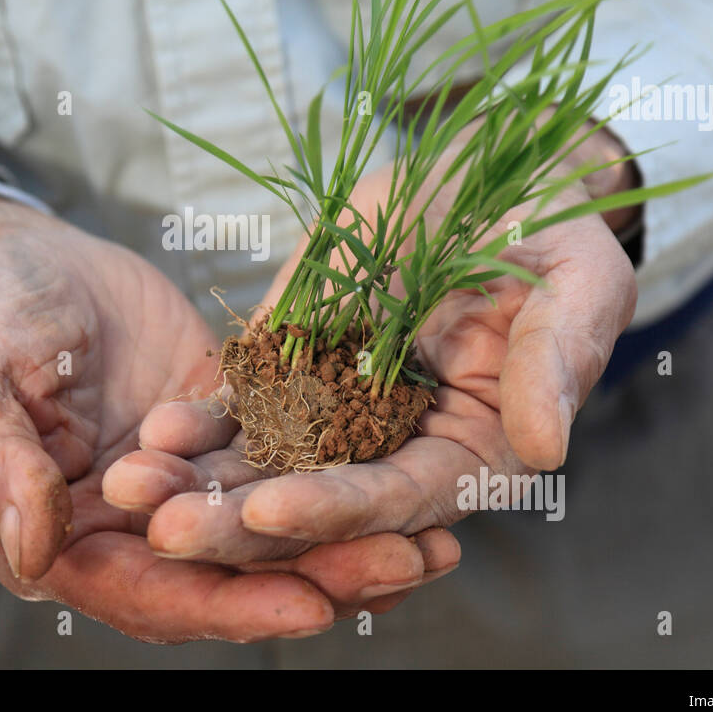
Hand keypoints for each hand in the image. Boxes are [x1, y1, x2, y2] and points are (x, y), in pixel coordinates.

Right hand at [0, 191, 459, 640]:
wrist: (10, 252)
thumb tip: (35, 557)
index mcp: (62, 538)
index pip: (152, 594)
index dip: (230, 604)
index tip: (311, 605)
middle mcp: (130, 528)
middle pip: (230, 573)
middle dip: (320, 575)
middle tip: (406, 564)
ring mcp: (181, 480)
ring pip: (271, 526)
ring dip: (350, 537)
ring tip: (438, 538)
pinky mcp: (219, 430)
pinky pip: (287, 459)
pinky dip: (344, 471)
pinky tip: (411, 469)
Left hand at [104, 118, 637, 558]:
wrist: (491, 180)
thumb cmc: (552, 233)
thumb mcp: (579, 282)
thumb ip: (560, 358)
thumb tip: (546, 447)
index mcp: (468, 452)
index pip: (398, 501)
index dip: (337, 511)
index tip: (270, 512)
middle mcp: (394, 447)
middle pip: (312, 501)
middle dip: (239, 521)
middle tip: (169, 531)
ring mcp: (335, 409)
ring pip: (262, 464)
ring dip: (198, 482)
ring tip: (133, 487)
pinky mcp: (292, 363)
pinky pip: (241, 403)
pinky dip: (198, 422)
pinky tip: (153, 432)